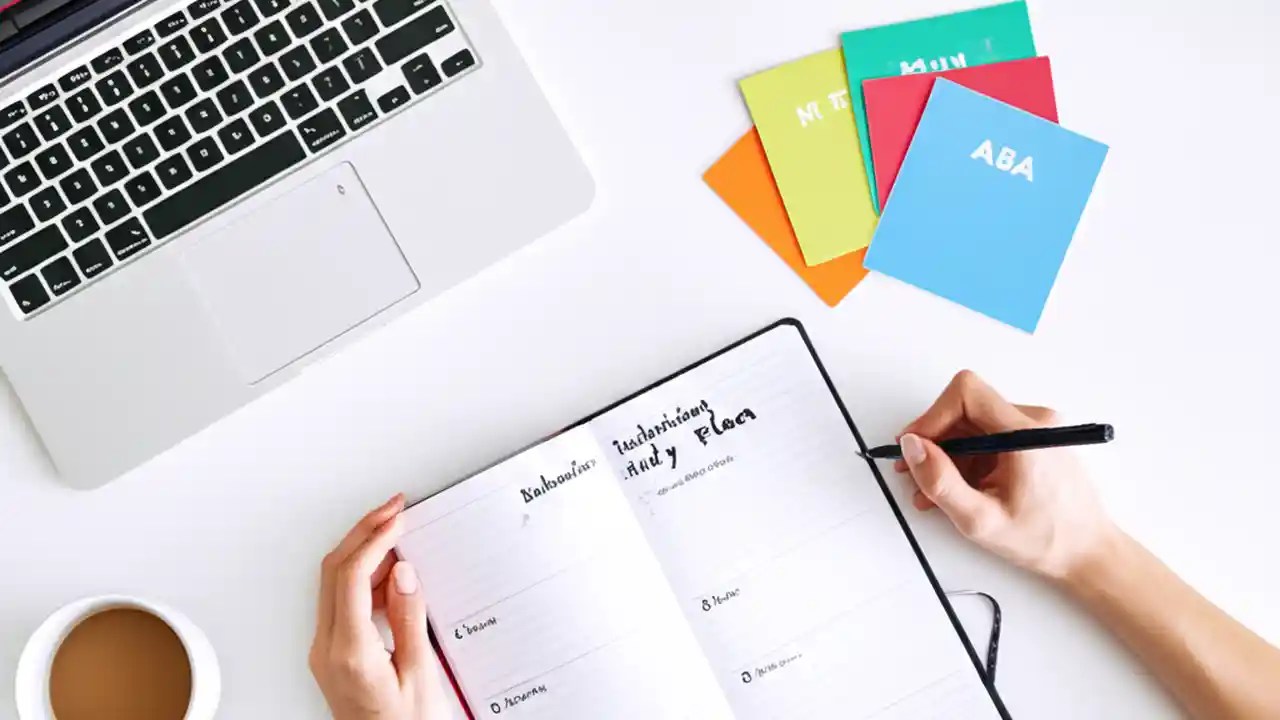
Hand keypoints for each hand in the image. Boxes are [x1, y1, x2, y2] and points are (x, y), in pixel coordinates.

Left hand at [310, 494, 432, 719]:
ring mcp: (326, 651)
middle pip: (333, 571)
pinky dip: (364, 579)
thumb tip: (403, 573)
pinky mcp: (333, 654)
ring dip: (363, 553)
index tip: (396, 517)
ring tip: (398, 537)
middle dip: (363, 532)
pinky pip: (342, 602)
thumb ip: (409, 620)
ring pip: (333, 583)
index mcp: (349, 652)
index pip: (351, 577)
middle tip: (392, 508)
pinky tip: (392, 576)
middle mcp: (328, 649)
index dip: (375, 539)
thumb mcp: (420, 676)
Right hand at [896, 371, 1114, 580]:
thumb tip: (912, 448)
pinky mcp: (1034, 440)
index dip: (932, 416)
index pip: (966, 393)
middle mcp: (1035, 421)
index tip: (915, 446)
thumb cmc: (1046, 540)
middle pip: (966, 409)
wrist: (1089, 553)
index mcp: (1026, 433)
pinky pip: (988, 438)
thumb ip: (940, 482)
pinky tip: (961, 490)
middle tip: (916, 473)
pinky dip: (967, 461)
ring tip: (937, 494)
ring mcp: (1036, 430)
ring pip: (973, 425)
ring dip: (948, 456)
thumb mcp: (981, 520)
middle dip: (935, 442)